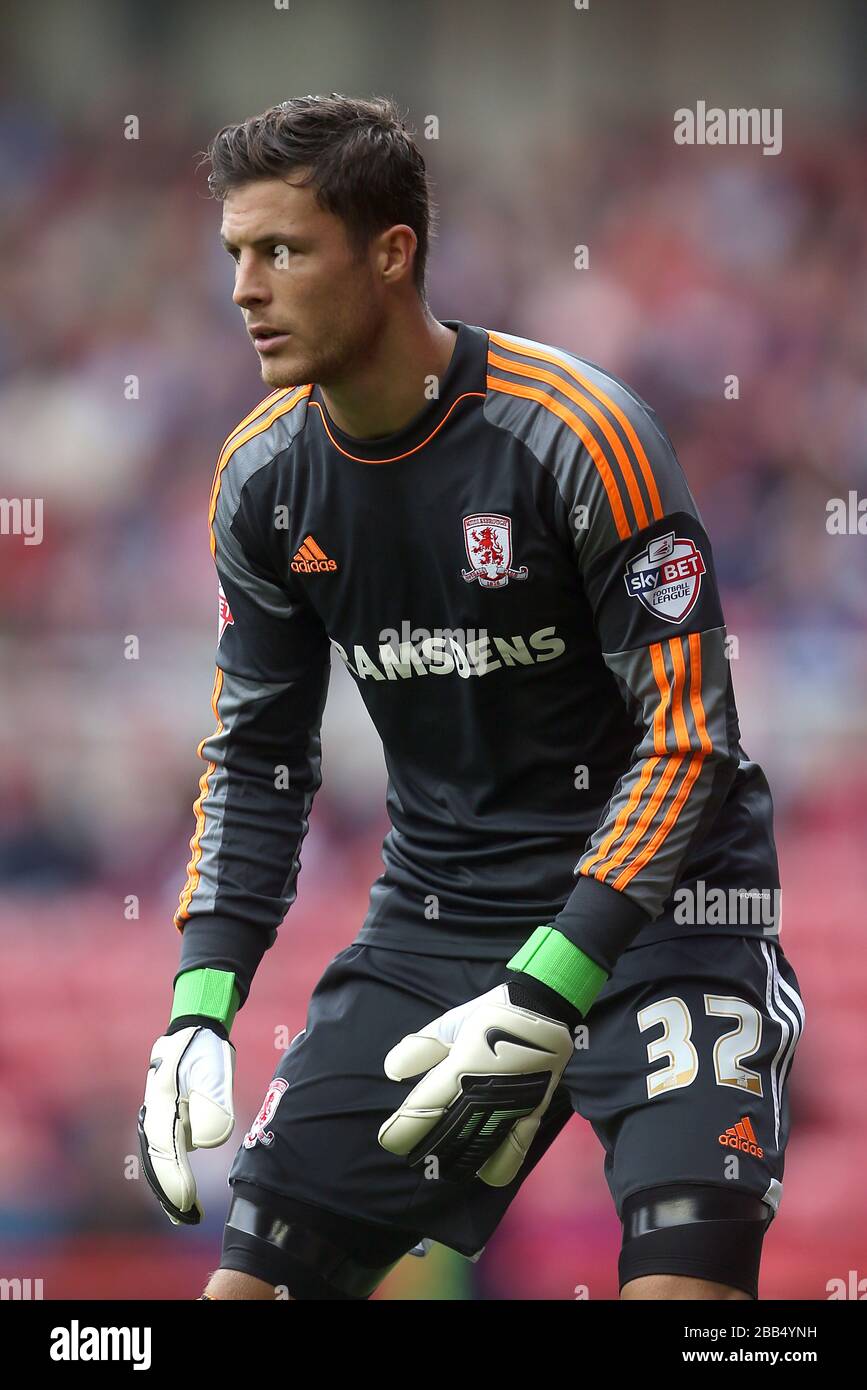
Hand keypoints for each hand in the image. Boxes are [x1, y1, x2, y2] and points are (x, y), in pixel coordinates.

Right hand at [137, 1025, 234, 1224]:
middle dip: (169, 1193)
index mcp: (160, 1102)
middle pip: (156, 1162)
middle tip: (185, 1219)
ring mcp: (158, 1122)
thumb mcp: (212, 1069)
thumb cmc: (204, 1049)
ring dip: (169, 1190)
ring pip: (159, 1163)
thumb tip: (210, 1143)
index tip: (186, 1200)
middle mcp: (154, 1116)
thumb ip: (213, 1102)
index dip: (174, 1177)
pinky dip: (173, 1179)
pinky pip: (167, 1158)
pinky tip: (186, 1197)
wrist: (194, 1031)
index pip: (165, 1148)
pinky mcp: (168, 1125)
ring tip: (184, 1217)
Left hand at [377, 984, 574, 1186]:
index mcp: (459, 1068)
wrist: (543, 1006)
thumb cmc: (492, 1012)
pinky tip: (481, 1170)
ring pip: (478, 1150)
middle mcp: (484, 1093)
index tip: (390, 1140)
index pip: (422, 1111)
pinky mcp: (532, 1112)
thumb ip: (421, 1048)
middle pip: (447, 1137)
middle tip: (415, 1157)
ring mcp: (510, 1106)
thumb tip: (391, 1071)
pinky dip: (496, 1166)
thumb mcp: (451, 1022)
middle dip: (426, 1151)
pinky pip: (516, 1150)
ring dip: (457, 1162)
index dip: (401, 1131)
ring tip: (441, 1167)